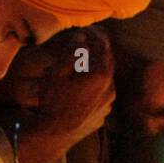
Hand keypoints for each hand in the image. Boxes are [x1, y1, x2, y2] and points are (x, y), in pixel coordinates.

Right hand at [15, 28, 115, 162]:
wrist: (54, 134)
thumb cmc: (52, 101)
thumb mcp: (57, 73)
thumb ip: (72, 53)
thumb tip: (82, 36)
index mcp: (101, 76)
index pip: (103, 47)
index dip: (96, 34)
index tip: (88, 28)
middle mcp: (111, 89)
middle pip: (107, 62)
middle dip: (98, 49)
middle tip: (88, 39)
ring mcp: (109, 103)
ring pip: (106, 78)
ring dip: (97, 67)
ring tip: (85, 59)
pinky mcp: (104, 113)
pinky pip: (103, 93)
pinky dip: (97, 83)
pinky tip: (84, 82)